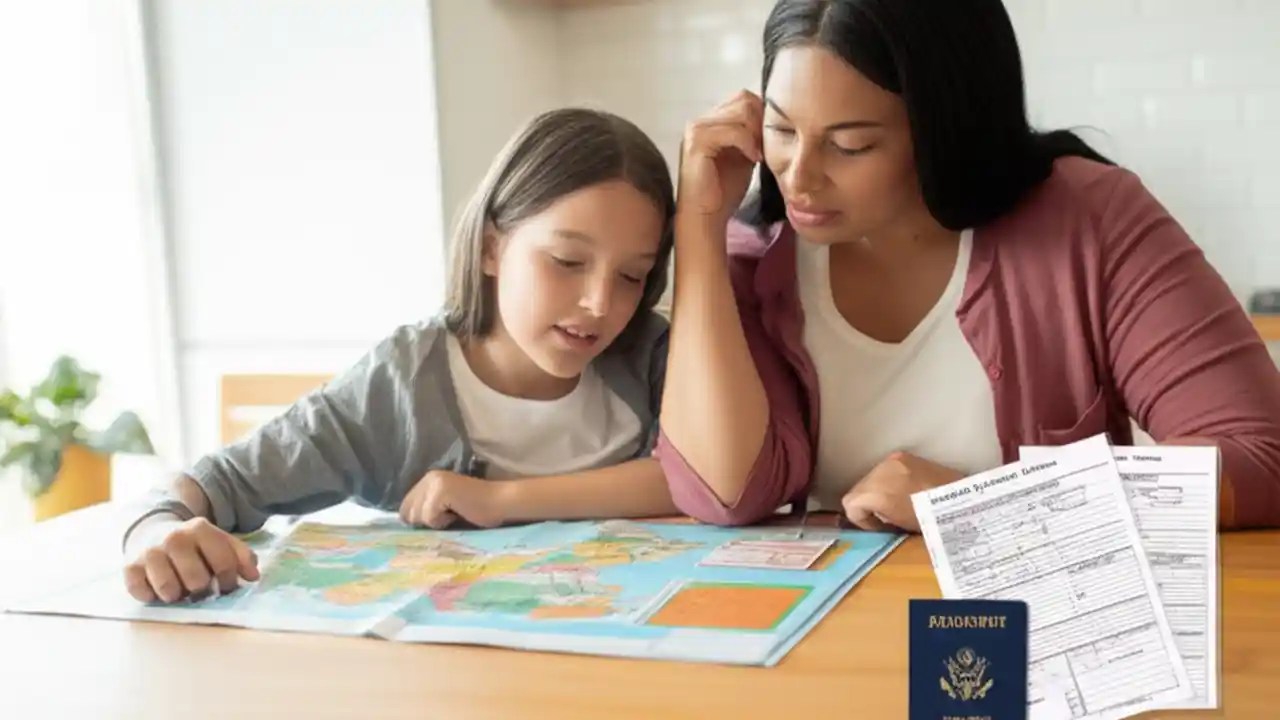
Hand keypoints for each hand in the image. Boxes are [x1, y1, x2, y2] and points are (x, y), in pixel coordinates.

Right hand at [122, 516, 259, 603]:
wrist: (150, 529)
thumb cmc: (193, 544)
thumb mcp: (218, 541)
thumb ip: (241, 555)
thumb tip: (253, 576)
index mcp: (200, 528)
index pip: (224, 564)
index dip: (230, 581)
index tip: (227, 585)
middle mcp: (174, 538)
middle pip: (197, 582)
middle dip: (202, 590)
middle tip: (200, 587)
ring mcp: (150, 552)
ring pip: (170, 592)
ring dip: (178, 596)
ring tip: (179, 587)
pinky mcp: (129, 567)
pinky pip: (144, 595)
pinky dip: (152, 597)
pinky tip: (157, 587)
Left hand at [399, 470, 505, 529]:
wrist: (500, 503)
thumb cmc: (477, 510)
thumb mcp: (445, 507)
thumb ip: (426, 508)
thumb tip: (406, 522)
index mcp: (428, 479)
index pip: (405, 507)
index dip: (419, 520)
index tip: (440, 519)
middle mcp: (428, 477)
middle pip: (408, 513)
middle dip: (427, 521)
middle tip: (450, 515)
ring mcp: (433, 483)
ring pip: (418, 517)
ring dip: (436, 522)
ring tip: (455, 514)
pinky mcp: (440, 492)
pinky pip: (429, 518)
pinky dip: (443, 522)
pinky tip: (458, 514)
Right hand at [678, 90, 763, 229]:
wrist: (705, 217)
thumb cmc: (723, 192)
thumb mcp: (744, 156)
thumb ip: (751, 135)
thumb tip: (771, 119)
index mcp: (710, 122)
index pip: (743, 98)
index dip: (762, 114)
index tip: (769, 140)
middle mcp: (700, 121)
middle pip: (743, 98)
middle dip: (761, 121)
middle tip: (766, 146)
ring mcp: (696, 129)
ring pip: (741, 111)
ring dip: (757, 132)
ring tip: (759, 154)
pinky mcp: (698, 142)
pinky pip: (734, 130)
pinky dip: (749, 143)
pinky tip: (754, 159)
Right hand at [841, 452, 963, 532]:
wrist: (963, 497)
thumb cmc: (933, 519)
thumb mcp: (901, 525)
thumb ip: (880, 518)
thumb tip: (875, 516)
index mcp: (878, 491)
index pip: (850, 503)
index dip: (861, 520)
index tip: (878, 527)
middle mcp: (881, 470)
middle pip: (858, 488)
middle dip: (867, 504)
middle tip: (886, 518)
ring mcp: (893, 460)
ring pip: (870, 477)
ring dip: (877, 491)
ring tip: (896, 504)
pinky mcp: (904, 456)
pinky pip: (886, 470)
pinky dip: (888, 481)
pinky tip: (904, 491)